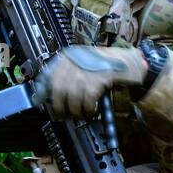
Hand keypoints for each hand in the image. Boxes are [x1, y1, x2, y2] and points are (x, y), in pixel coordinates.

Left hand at [31, 45, 147, 118]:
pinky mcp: (96, 81)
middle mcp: (73, 62)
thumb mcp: (85, 63)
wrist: (127, 61)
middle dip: (60, 107)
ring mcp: (84, 71)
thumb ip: (70, 74)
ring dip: (77, 111)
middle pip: (58, 90)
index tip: (45, 103)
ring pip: (72, 98)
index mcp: (68, 57)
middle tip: (63, 115)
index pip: (49, 76)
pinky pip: (87, 101)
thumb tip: (56, 94)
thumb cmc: (107, 64)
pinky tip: (92, 111)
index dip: (45, 93)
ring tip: (82, 114)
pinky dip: (89, 109)